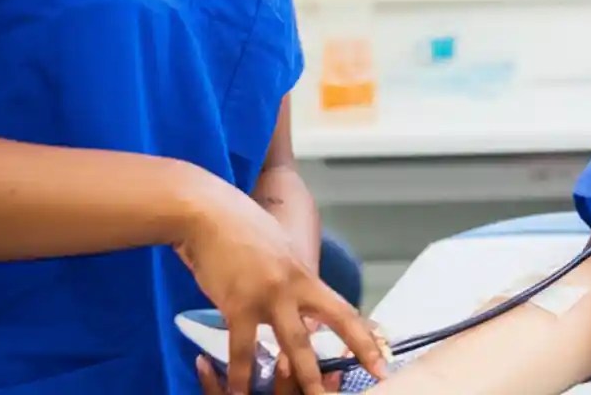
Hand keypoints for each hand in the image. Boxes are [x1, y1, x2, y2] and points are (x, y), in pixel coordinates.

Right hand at [175, 178, 387, 394]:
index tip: (383, 357)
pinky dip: (240, 375)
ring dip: (301, 378)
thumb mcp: (278, 248)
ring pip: (294, 347)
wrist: (208, 213)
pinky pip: (244, 350)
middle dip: (354, 355)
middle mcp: (295, 287)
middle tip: (369, 382)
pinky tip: (238, 392)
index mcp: (306, 275)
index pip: (344, 310)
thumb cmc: (240, 228)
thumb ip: (290, 277)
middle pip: (332, 327)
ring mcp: (269, 296)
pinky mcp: (239, 305)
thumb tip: (296, 298)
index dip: (364, 336)